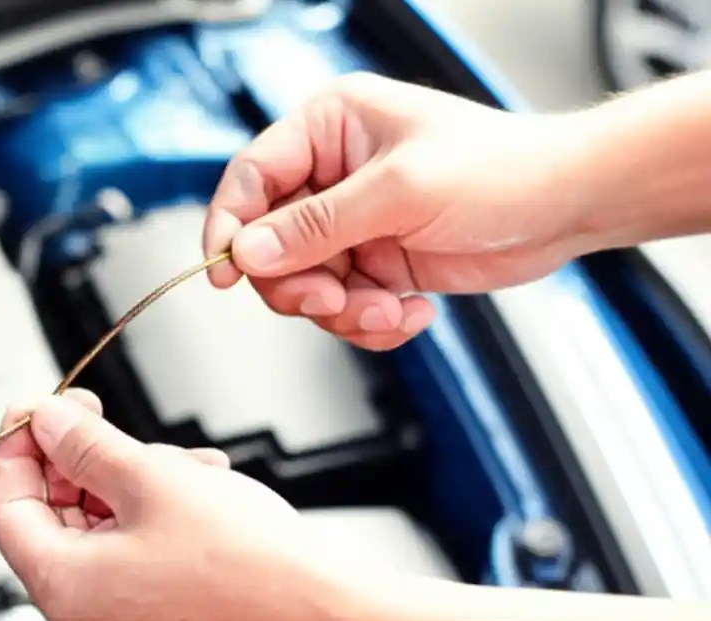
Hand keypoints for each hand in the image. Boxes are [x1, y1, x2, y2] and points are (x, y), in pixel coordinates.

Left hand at [0, 389, 339, 620]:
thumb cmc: (247, 569)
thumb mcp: (152, 481)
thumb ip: (85, 445)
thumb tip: (45, 421)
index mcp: (63, 584)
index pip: (7, 505)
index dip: (19, 447)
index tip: (38, 408)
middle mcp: (88, 607)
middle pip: (53, 512)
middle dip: (82, 458)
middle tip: (100, 415)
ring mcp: (127, 610)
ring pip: (104, 521)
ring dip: (133, 476)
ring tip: (182, 460)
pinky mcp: (164, 606)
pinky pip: (141, 541)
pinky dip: (162, 504)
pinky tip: (204, 483)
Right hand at [203, 72, 599, 349]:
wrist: (567, 207)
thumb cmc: (503, 169)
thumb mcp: (401, 191)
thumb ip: (318, 224)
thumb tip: (251, 250)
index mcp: (329, 128)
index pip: (252, 178)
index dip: (230, 226)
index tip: (225, 273)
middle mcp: (333, 175)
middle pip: (269, 244)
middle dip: (300, 283)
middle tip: (330, 299)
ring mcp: (353, 224)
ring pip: (304, 285)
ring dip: (342, 310)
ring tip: (386, 309)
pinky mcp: (376, 263)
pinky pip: (343, 307)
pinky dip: (370, 321)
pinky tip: (408, 312)